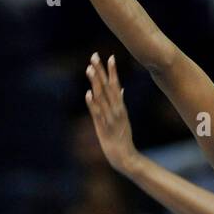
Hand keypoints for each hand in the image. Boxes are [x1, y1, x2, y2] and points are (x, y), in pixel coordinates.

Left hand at [85, 54, 138, 174]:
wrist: (124, 156)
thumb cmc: (123, 137)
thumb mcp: (123, 117)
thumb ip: (120, 102)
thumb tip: (120, 88)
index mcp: (121, 107)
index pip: (116, 84)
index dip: (112, 71)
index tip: (109, 57)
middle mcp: (116, 110)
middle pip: (107, 87)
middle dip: (101, 71)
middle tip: (94, 56)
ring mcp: (110, 118)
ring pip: (101, 97)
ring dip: (95, 83)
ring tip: (89, 69)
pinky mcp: (103, 127)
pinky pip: (97, 113)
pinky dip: (93, 103)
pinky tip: (88, 94)